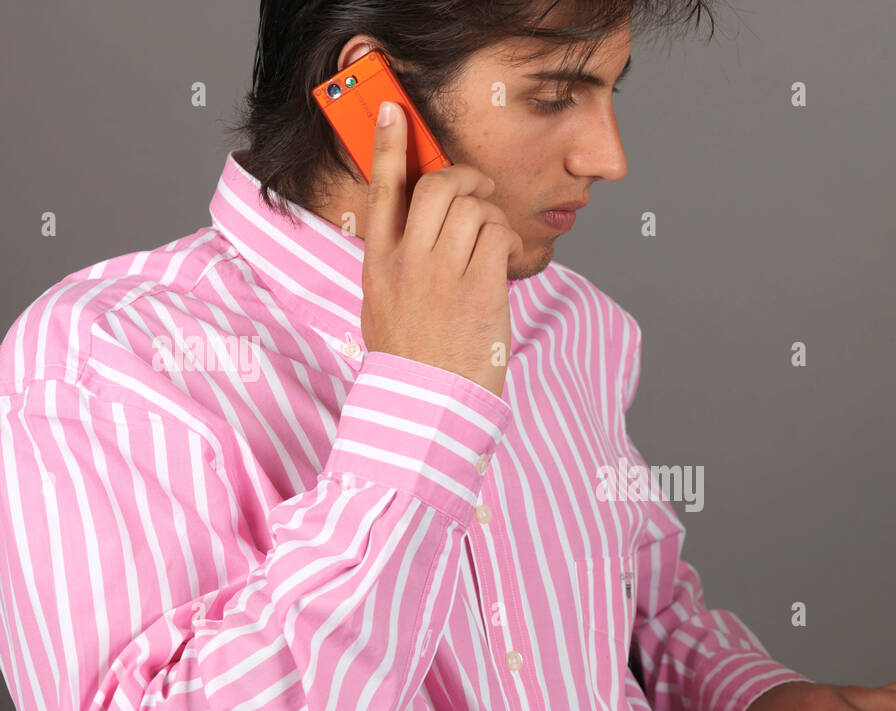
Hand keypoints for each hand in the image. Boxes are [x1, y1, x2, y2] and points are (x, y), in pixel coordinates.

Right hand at [360, 100, 523, 396]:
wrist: (428, 406)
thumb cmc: (412, 360)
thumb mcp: (385, 307)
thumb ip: (397, 265)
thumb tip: (416, 232)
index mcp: (378, 264)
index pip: (382, 190)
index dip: (390, 145)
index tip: (394, 112)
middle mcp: (407, 262)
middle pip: (436, 187)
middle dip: (465, 177)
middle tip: (480, 190)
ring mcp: (441, 275)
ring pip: (472, 206)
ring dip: (492, 212)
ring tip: (496, 238)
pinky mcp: (478, 289)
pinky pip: (498, 235)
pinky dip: (510, 240)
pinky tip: (509, 262)